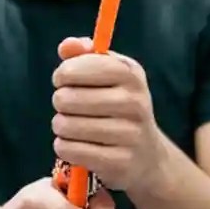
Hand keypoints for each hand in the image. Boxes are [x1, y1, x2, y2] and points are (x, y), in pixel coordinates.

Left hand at [51, 37, 167, 194]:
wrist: (148, 156)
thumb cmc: (120, 107)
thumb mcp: (110, 74)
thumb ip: (85, 54)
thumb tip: (66, 46)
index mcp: (130, 74)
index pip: (78, 68)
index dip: (63, 74)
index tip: (65, 80)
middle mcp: (134, 102)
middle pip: (66, 98)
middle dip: (61, 103)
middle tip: (71, 108)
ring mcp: (129, 134)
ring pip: (65, 125)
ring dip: (61, 126)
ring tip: (74, 126)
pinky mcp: (118, 162)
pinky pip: (69, 149)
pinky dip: (64, 147)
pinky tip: (76, 145)